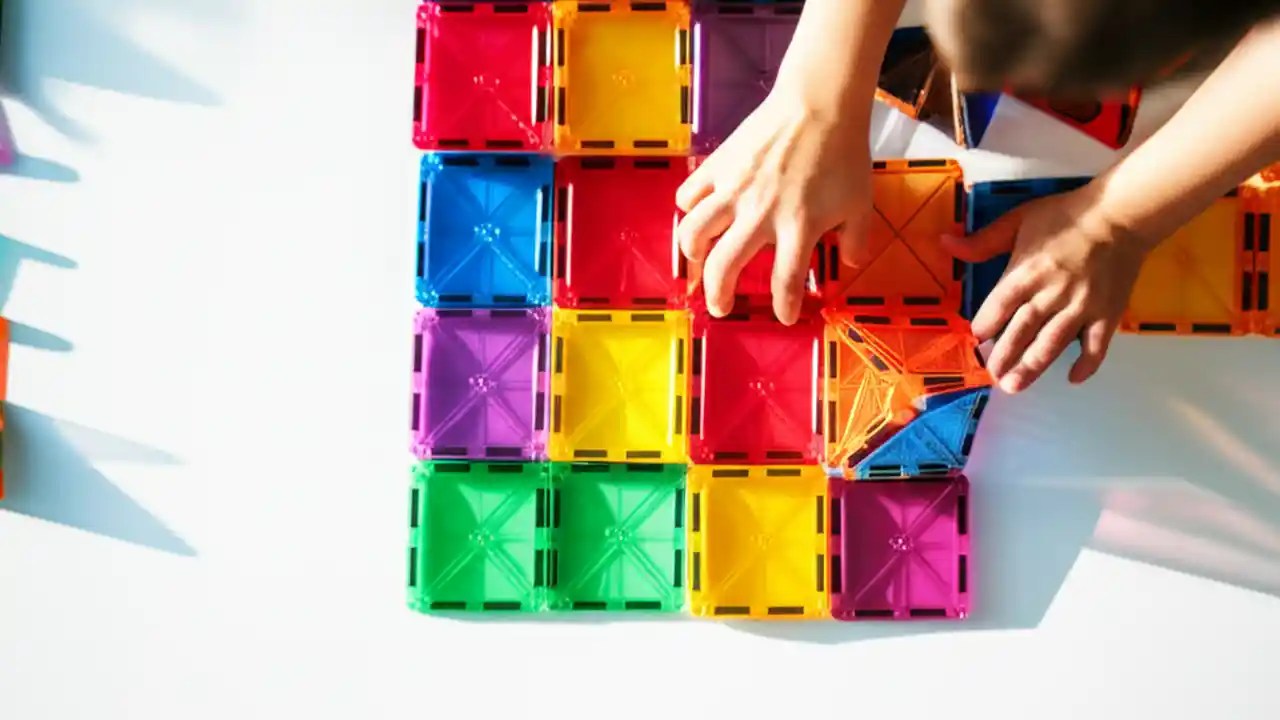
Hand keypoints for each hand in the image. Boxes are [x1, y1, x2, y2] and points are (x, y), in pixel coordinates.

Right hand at [674, 90, 872, 324]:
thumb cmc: (843, 154)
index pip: (784, 283)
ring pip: (694, 233)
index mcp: (798, 228)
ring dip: (693, 256)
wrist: (819, 103)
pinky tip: (699, 214)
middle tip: (721, 306)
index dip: (783, 308)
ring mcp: (734, 189)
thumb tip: (852, 264)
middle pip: (724, 268)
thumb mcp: (861, 202)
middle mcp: (759, 215)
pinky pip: (689, 196)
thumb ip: (858, 239)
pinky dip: (688, 209)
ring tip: (699, 263)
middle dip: (719, 296)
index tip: (784, 316)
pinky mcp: (719, 165)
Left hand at [943, 188, 1149, 392]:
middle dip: (1003, 355)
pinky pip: (1097, 346)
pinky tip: (1073, 378)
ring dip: (1032, 367)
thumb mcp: (1019, 219)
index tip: (977, 339)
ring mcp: (1082, 306)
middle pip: (1022, 330)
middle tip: (991, 376)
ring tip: (1015, 386)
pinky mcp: (1108, 314)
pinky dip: (1087, 364)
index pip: (1000, 305)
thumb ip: (983, 240)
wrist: (1122, 214)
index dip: (985, 324)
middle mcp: (1052, 292)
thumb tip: (944, 242)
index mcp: (1028, 270)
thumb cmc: (1066, 216)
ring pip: (1053, 343)